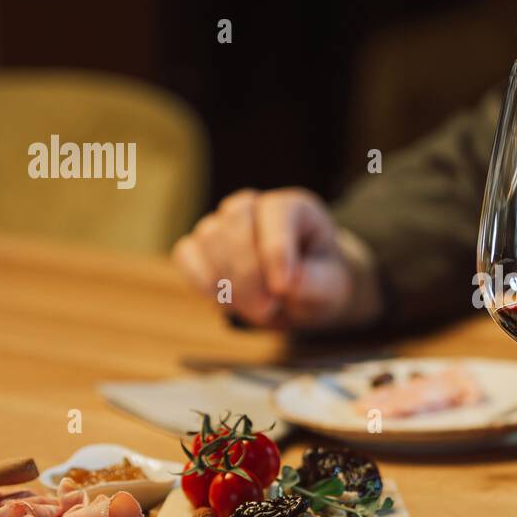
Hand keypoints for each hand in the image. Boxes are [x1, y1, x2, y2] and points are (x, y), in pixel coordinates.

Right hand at [172, 188, 383, 330]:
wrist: (302, 295)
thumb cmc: (319, 284)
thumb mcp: (331, 289)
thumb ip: (313, 284)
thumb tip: (288, 284)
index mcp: (294, 207)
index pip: (276, 214)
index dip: (275, 252)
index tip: (282, 290)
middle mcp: (254, 206)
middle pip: (235, 224)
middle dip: (248, 274)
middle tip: (268, 310)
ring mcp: (223, 223)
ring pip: (208, 238)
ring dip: (228, 283)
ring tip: (257, 309)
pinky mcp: (199, 246)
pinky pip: (186, 255)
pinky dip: (202, 282)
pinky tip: (227, 302)